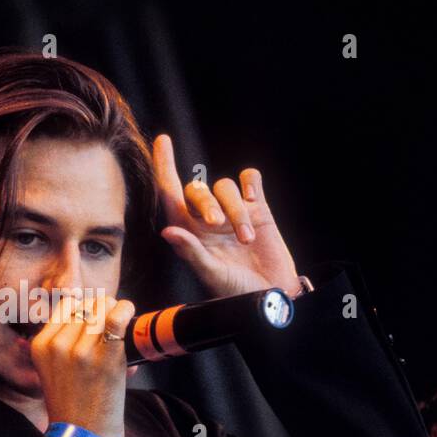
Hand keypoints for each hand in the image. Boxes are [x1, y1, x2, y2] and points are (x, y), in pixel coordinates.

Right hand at [31, 293, 134, 436]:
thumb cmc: (75, 405)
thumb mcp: (54, 370)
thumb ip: (63, 343)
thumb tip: (93, 312)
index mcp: (40, 346)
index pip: (65, 306)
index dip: (85, 306)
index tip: (96, 315)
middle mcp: (57, 346)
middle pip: (85, 306)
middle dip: (101, 308)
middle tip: (111, 322)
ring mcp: (80, 352)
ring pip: (101, 309)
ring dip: (114, 310)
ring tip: (121, 321)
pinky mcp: (103, 359)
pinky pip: (116, 319)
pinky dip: (125, 310)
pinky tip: (128, 311)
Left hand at [152, 133, 299, 297]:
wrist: (273, 295)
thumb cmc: (237, 292)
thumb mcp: (212, 275)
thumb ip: (191, 251)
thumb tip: (168, 230)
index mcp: (189, 233)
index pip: (170, 194)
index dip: (165, 166)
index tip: (163, 141)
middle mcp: (208, 219)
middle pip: (197, 189)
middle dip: (207, 203)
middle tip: (219, 226)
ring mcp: (233, 211)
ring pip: (226, 186)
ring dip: (236, 210)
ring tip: (247, 239)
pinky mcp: (258, 208)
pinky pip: (250, 180)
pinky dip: (251, 184)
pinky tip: (255, 200)